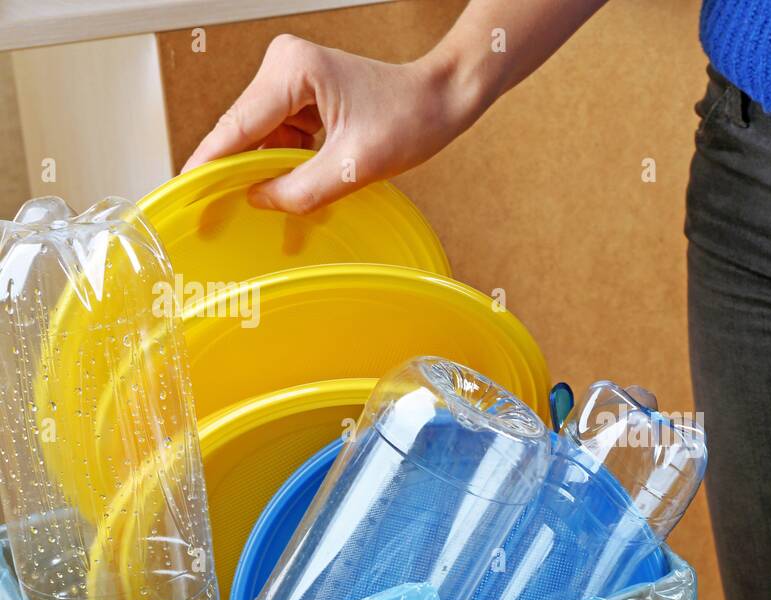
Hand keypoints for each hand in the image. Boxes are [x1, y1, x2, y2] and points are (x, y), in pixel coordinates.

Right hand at [182, 34, 480, 213]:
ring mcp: (292, 81)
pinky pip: (284, 140)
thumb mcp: (354, 167)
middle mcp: (284, 67)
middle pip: (246, 132)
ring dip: (269, 177)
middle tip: (214, 219)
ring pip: (264, 141)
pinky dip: (287, 169)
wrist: (442, 101)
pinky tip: (289, 199)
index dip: (209, 164)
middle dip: (237, 176)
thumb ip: (301, 190)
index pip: (237, 126)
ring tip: (265, 217)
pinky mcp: (304, 97)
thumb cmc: (411, 120)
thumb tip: (258, 201)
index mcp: (292, 70)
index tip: (185, 192)